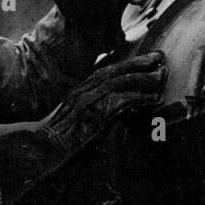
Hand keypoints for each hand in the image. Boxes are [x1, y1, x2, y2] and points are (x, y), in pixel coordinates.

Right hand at [43, 51, 167, 151]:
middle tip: (160, 57)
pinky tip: (154, 99)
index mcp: (81, 88)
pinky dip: (141, 98)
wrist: (42, 147)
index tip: (145, 59)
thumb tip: (112, 108)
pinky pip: (123, 101)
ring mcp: (89, 99)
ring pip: (123, 81)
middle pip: (117, 69)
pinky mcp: (95, 113)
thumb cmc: (56, 137)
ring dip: (145, 78)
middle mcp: (85, 89)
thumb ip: (89, 107)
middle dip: (141, 62)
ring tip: (162, 76)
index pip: (108, 69)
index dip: (128, 63)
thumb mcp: (72, 116)